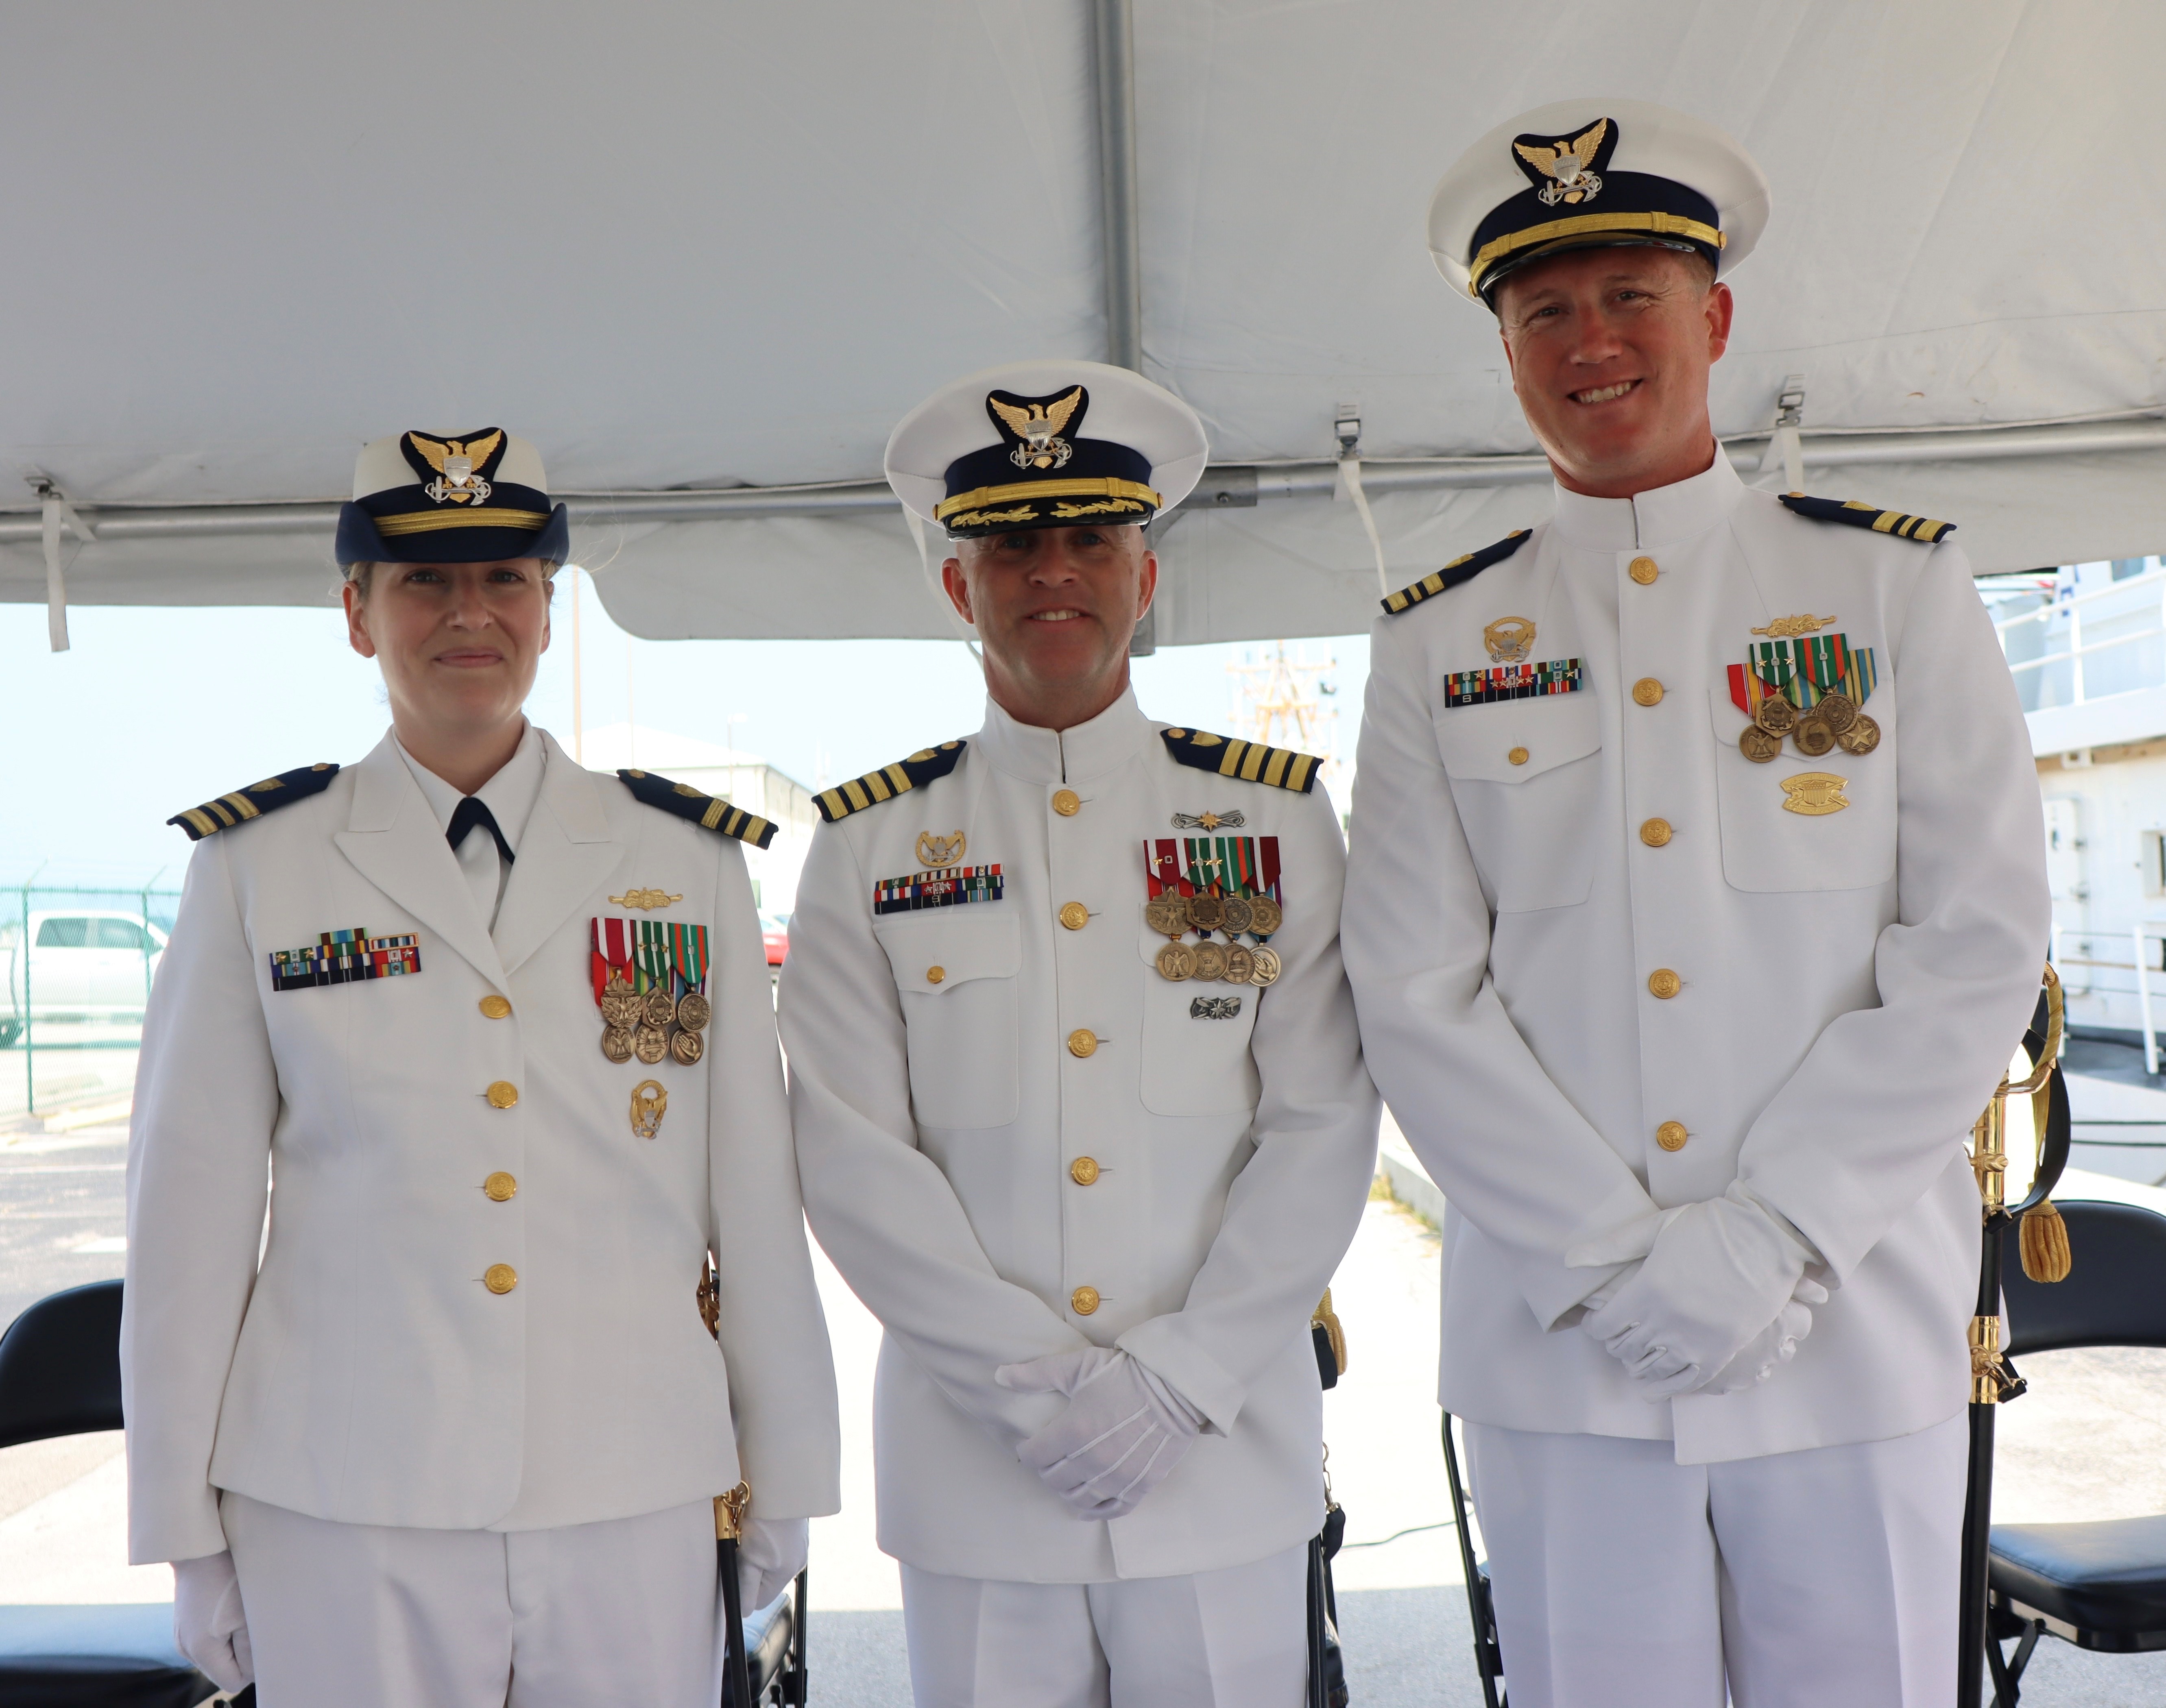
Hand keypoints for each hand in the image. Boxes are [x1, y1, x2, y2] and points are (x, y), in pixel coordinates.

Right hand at [173, 1550, 252, 1693]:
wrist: (200, 1548)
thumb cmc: (227, 1578)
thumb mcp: (246, 1616)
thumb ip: (251, 1651)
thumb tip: (254, 1673)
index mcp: (201, 1651)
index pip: (233, 1681)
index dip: (252, 1667)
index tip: (261, 1639)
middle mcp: (186, 1649)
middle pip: (223, 1670)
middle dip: (241, 1653)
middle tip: (250, 1621)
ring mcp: (182, 1637)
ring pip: (217, 1655)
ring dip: (232, 1640)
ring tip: (237, 1611)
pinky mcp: (184, 1624)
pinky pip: (209, 1640)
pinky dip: (221, 1630)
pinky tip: (227, 1607)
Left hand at [735, 1515, 807, 1612]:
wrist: (781, 1482)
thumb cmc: (763, 1519)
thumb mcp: (749, 1557)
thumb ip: (746, 1588)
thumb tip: (744, 1613)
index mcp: (786, 1572)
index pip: (759, 1601)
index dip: (742, 1590)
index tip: (735, 1569)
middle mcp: (797, 1562)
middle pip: (765, 1582)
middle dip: (751, 1570)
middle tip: (741, 1548)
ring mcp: (800, 1545)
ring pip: (771, 1563)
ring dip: (758, 1554)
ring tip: (750, 1533)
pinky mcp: (799, 1531)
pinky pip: (779, 1546)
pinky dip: (768, 1541)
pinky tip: (761, 1524)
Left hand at [996, 1347, 1203, 1521]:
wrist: (1174, 1386)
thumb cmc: (1124, 1373)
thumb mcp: (1078, 1367)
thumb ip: (1036, 1374)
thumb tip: (999, 1376)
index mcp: (1073, 1431)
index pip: (1034, 1456)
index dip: (1027, 1451)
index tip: (1028, 1445)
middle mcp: (1091, 1460)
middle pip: (1054, 1480)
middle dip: (1047, 1470)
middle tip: (1050, 1460)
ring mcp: (1116, 1476)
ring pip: (1079, 1499)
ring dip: (1068, 1492)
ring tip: (1067, 1481)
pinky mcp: (1139, 1485)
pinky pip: (1112, 1510)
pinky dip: (1096, 1512)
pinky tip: (1087, 1509)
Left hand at [1580, 1189, 1811, 1398]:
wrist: (1767, 1237)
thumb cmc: (1710, 1226)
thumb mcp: (1657, 1226)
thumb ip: (1613, 1245)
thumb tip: (1570, 1259)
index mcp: (1647, 1289)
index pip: (1604, 1326)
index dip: (1595, 1326)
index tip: (1596, 1322)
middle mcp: (1667, 1319)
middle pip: (1625, 1349)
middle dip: (1616, 1344)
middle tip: (1618, 1336)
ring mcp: (1695, 1339)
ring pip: (1652, 1368)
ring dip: (1638, 1365)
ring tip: (1636, 1356)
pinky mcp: (1722, 1351)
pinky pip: (1687, 1382)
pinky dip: (1666, 1388)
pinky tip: (1655, 1387)